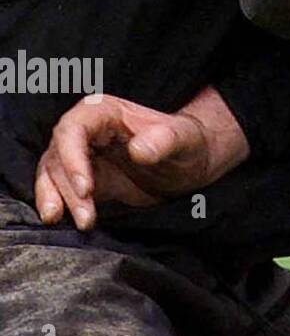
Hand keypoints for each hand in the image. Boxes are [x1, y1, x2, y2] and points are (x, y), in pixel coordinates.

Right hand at [34, 86, 250, 230]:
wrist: (190, 163)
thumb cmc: (188, 142)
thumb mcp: (184, 139)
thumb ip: (165, 140)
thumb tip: (139, 149)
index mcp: (106, 112)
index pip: (74, 128)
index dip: (72, 157)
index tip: (86, 188)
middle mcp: (87, 131)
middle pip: (58, 155)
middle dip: (66, 188)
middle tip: (87, 217)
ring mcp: (81, 155)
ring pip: (52, 174)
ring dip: (58, 200)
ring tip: (82, 223)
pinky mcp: (82, 179)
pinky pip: (57, 190)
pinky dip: (57, 205)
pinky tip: (63, 221)